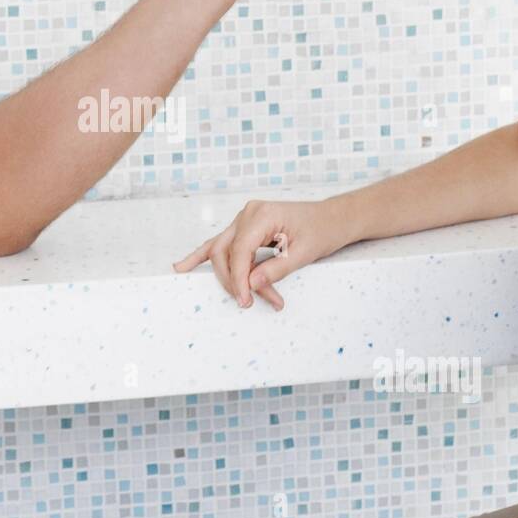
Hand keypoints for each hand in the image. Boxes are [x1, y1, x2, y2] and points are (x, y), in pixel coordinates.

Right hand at [171, 198, 339, 309]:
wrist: (333, 219)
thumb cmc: (322, 230)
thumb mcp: (305, 252)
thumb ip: (277, 269)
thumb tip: (250, 284)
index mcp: (262, 214)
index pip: (239, 250)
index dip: (239, 278)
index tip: (245, 299)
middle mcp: (248, 213)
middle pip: (225, 251)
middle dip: (236, 281)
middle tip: (251, 303)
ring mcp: (244, 219)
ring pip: (222, 251)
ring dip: (229, 277)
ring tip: (239, 298)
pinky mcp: (245, 228)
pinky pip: (222, 244)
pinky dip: (203, 256)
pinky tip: (183, 266)